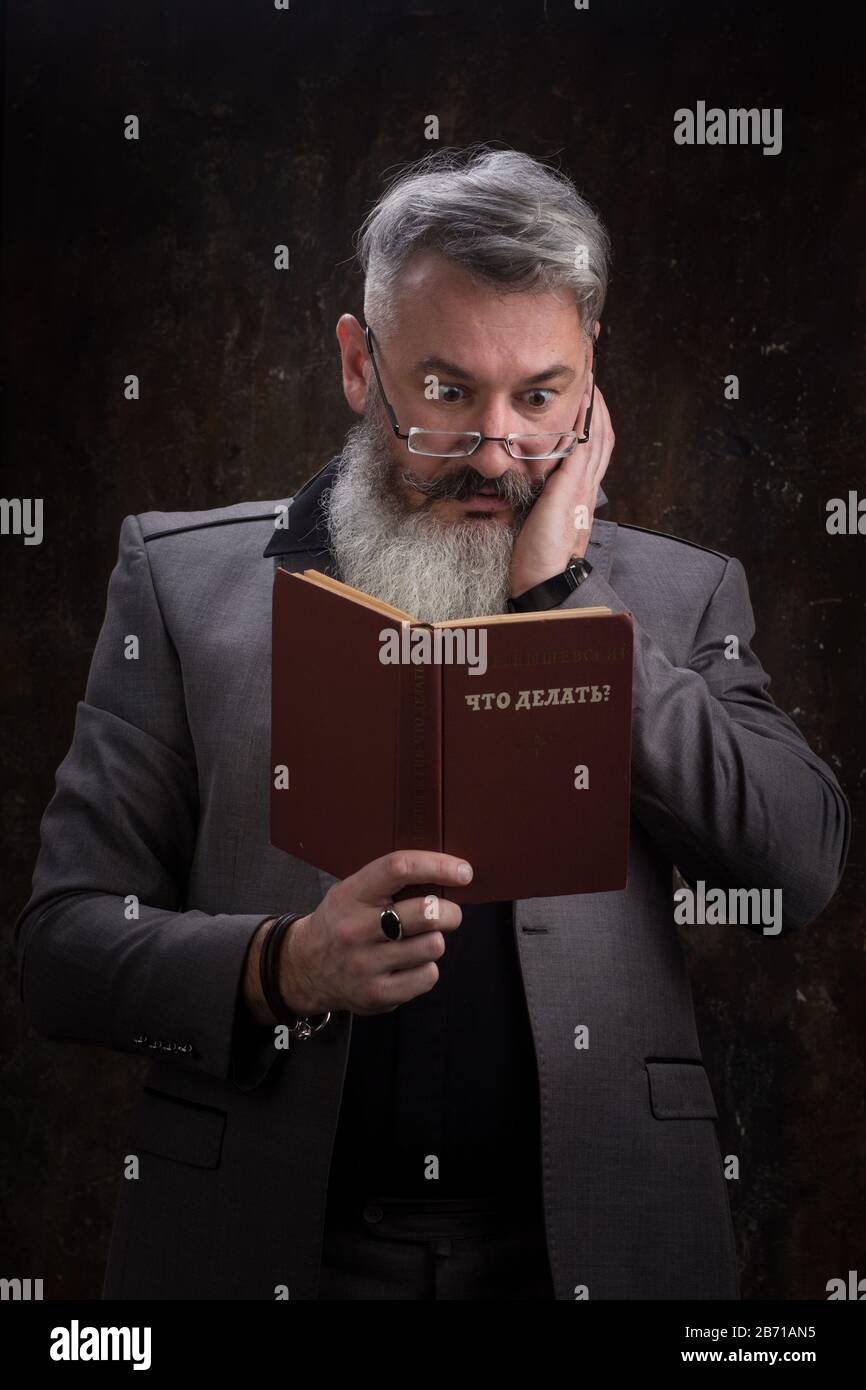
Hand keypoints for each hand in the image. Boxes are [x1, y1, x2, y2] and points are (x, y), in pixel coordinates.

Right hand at [274, 851, 470, 1017]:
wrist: (306, 967)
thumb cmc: (342, 921)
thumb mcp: (353, 891)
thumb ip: (391, 883)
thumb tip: (448, 874)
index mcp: (351, 894)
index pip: (398, 868)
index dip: (438, 866)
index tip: (463, 871)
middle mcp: (356, 929)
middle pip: (426, 912)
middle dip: (449, 911)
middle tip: (446, 913)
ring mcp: (365, 964)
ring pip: (433, 945)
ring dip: (435, 941)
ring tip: (419, 940)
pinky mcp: (377, 994)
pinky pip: (428, 976)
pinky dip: (427, 969)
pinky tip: (410, 964)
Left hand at [509, 386, 614, 596]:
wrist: (544, 578)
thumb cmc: (537, 556)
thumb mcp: (540, 519)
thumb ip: (542, 500)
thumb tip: (531, 487)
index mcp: (580, 494)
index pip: (594, 451)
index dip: (594, 425)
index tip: (587, 402)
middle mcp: (586, 486)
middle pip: (602, 438)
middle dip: (598, 408)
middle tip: (593, 380)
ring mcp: (581, 485)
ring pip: (598, 436)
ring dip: (594, 405)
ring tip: (591, 380)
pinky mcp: (570, 487)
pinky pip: (583, 445)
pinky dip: (585, 420)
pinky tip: (583, 400)